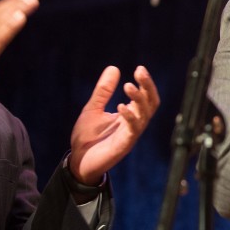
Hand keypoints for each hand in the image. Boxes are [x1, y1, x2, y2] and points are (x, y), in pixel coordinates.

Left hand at [68, 65, 159, 185]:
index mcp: (129, 115)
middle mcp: (134, 124)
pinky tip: (121, 106)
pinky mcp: (124, 145)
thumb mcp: (93, 108)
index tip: (139, 68)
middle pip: (151, 103)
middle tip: (139, 72)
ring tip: (128, 86)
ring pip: (144, 115)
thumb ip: (104, 91)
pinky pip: (133, 130)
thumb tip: (114, 68)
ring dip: (138, 99)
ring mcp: (130, 135)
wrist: (78, 162)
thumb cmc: (87, 137)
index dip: (145, 83)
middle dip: (148, 87)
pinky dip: (130, 117)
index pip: (145, 97)